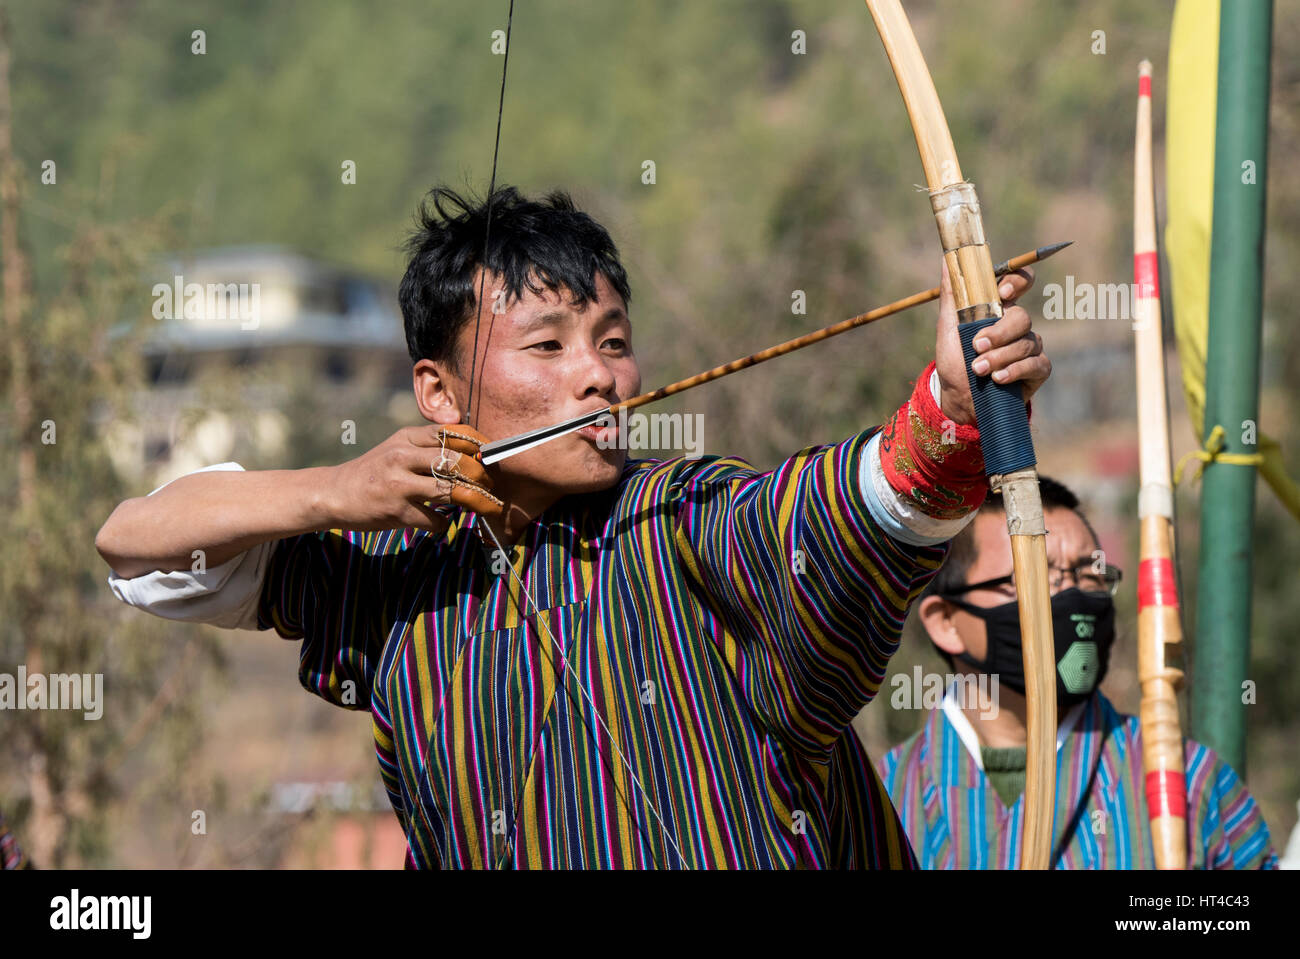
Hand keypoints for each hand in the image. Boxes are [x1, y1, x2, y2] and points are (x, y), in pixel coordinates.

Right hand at [325, 424, 502, 531]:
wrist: (333, 494)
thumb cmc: (374, 471)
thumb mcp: (396, 447)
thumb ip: (427, 444)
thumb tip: (471, 445)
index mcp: (406, 438)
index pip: (452, 434)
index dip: (479, 444)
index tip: (494, 455)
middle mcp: (402, 457)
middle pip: (456, 462)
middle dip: (482, 475)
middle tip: (492, 485)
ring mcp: (399, 485)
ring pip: (450, 491)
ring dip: (475, 501)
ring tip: (487, 506)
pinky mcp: (397, 512)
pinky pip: (436, 520)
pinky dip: (445, 524)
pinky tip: (443, 522)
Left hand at [934, 260, 1050, 425]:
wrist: (959, 398)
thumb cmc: (954, 360)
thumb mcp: (947, 327)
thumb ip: (951, 294)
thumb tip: (946, 260)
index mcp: (999, 308)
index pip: (1019, 282)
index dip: (1017, 281)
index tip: (1002, 292)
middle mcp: (1016, 325)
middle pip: (1021, 316)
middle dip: (998, 333)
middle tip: (976, 347)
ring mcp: (1029, 346)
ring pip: (1026, 342)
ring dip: (999, 356)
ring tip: (978, 370)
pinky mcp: (1037, 369)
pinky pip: (1037, 363)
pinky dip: (1015, 370)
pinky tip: (998, 378)